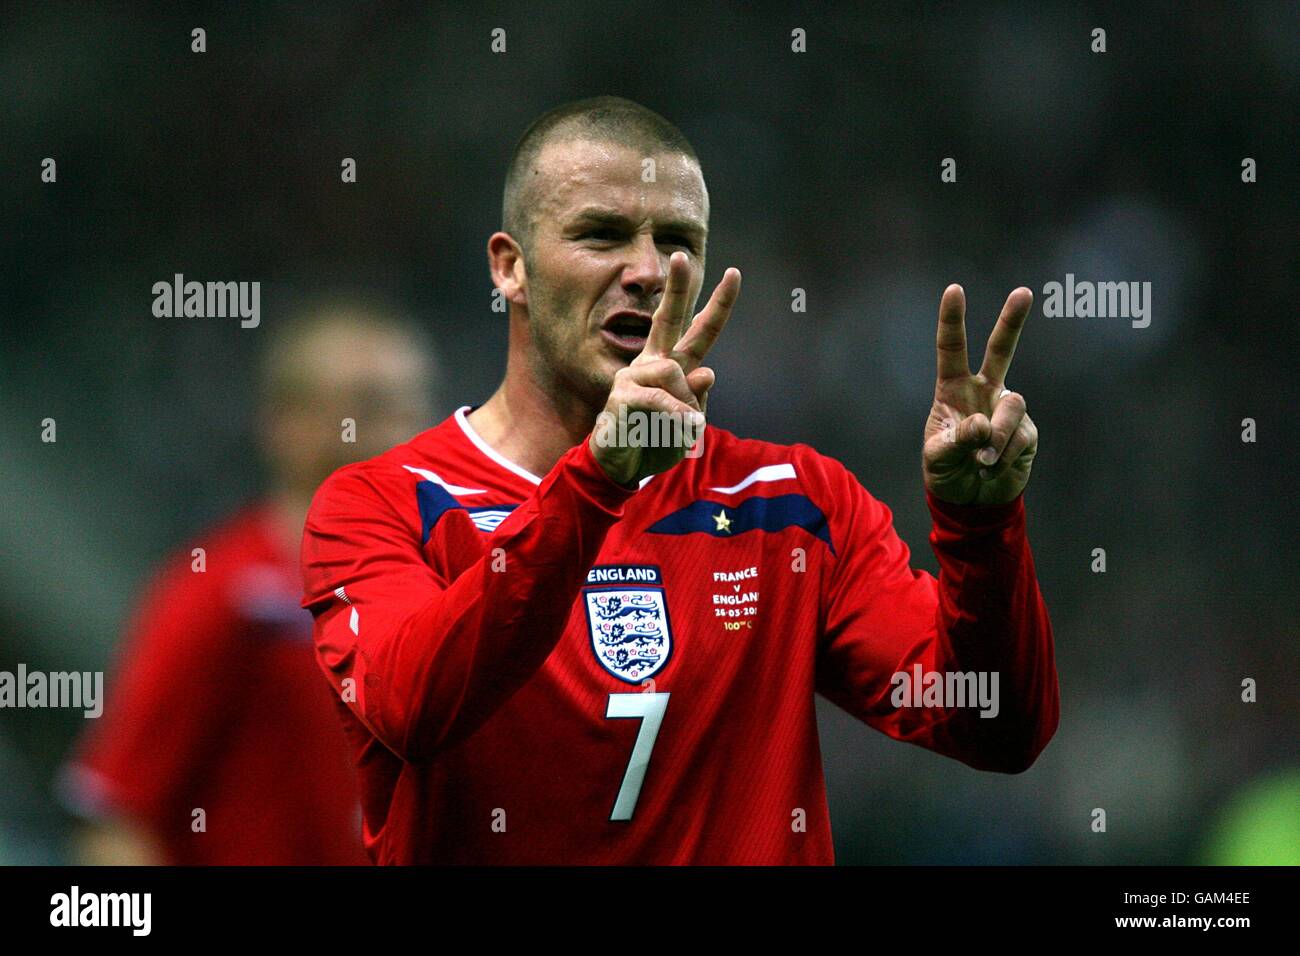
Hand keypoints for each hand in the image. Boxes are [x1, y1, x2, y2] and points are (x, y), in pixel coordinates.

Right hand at [590, 252, 741, 486]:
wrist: (619, 465)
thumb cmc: (654, 442)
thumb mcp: (688, 425)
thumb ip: (699, 401)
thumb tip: (706, 373)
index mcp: (674, 366)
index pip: (699, 331)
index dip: (718, 304)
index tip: (734, 273)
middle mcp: (654, 362)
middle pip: (668, 318)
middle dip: (676, 286)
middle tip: (678, 255)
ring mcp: (636, 375)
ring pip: (676, 372)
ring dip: (686, 407)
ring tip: (677, 429)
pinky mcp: (623, 393)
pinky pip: (662, 399)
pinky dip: (676, 416)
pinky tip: (682, 428)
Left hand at [922, 284, 1038, 505]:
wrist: (972, 501)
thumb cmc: (946, 472)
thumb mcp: (937, 458)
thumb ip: (955, 440)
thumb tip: (983, 425)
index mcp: (953, 389)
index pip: (952, 349)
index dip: (952, 320)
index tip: (954, 289)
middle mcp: (984, 391)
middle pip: (1001, 350)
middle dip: (1012, 322)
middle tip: (1024, 292)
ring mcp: (1008, 409)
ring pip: (1011, 407)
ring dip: (995, 437)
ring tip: (981, 462)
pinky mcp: (1027, 431)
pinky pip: (1020, 436)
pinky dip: (1004, 456)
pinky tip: (992, 468)